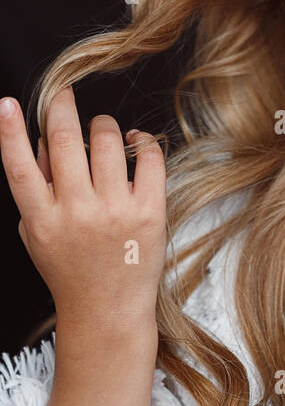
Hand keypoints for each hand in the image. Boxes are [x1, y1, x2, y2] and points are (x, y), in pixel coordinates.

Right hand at [0, 85, 165, 330]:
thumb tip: (44, 140)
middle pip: (67, 142)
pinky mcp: (150, 213)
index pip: (19, 168)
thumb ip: (37, 189)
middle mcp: (77, 213)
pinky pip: (148, 157)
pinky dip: (142, 141)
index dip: (9, 133)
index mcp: (43, 219)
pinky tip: (135, 142)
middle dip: (63, 107)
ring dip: (103, 125)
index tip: (6, 104)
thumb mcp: (38, 234)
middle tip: (65, 93)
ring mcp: (115, 211)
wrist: (108, 312)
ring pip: (108, 140)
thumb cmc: (70, 270)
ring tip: (103, 131)